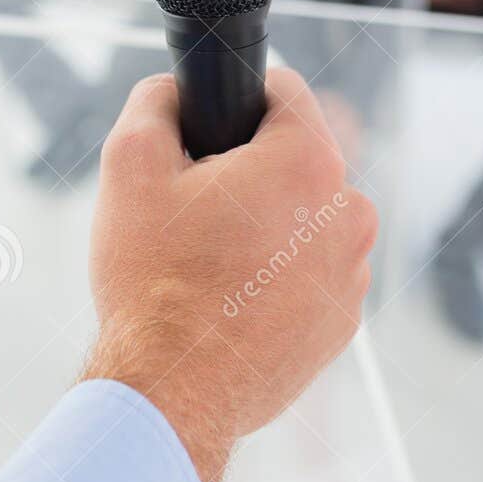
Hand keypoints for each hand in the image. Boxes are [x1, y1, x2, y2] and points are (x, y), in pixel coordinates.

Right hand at [83, 69, 377, 481]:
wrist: (172, 392)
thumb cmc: (152, 283)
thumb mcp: (131, 164)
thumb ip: (157, 101)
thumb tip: (176, 90)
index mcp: (309, 162)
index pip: (282, 92)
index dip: (234, 104)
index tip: (204, 135)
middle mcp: (349, 212)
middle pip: (294, 160)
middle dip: (247, 175)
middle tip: (193, 214)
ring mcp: (352, 272)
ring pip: (302, 220)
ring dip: (264, 228)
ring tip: (208, 266)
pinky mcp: (342, 322)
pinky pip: (309, 274)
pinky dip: (276, 278)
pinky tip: (228, 302)